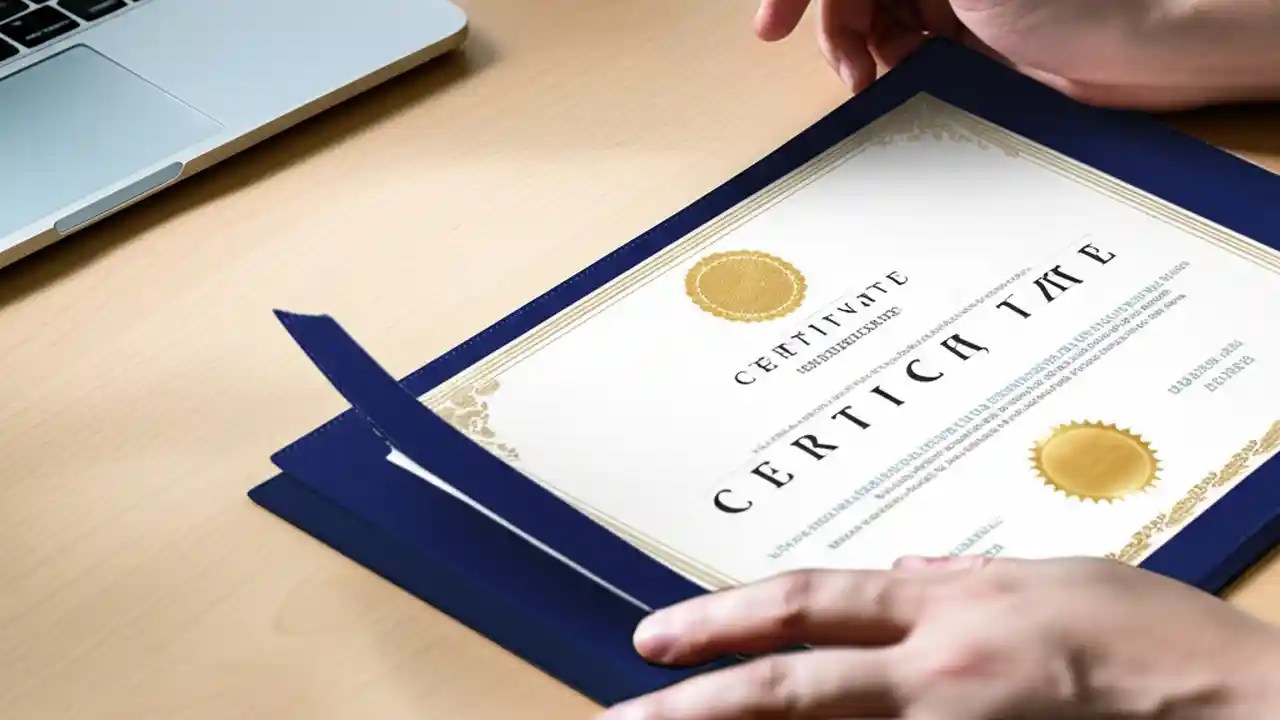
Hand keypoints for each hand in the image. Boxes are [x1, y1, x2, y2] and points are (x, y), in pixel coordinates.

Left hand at [598, 556, 1279, 718]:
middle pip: (794, 687)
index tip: (656, 638)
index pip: (810, 604)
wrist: (1237, 705)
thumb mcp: (1053, 576)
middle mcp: (940, 672)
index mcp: (950, 608)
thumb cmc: (1154, 638)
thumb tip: (903, 573)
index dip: (726, 619)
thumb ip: (963, 578)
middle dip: (699, 706)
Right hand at [754, 0, 1279, 108]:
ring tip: (877, 84)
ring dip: (865, 58)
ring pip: (876, 30)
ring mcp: (954, 6)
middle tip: (846, 72)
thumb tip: (840, 1)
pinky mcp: (969, 52)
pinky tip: (901, 91)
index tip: (771, 29)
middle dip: (838, 28)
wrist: (1139, 50)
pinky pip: (908, 65)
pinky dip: (895, 79)